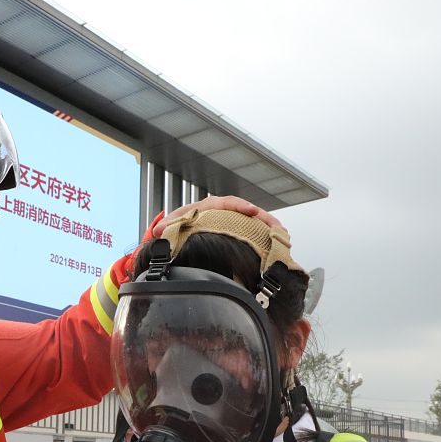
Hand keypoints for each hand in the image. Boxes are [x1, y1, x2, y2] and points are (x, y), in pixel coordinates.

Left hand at [152, 195, 282, 235]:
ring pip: (250, 218)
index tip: (252, 211)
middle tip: (277, 226)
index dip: (239, 206)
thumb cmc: (171, 229)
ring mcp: (227, 218)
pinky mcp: (232, 227)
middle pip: (243, 209)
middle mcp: (218, 210)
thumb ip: (165, 228)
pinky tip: (276, 239)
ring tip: (282, 233)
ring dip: (267, 224)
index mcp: (204, 208)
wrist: (173, 234)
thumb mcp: (167, 229)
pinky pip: (250, 227)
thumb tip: (158, 230)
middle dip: (262, 216)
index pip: (224, 203)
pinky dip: (263, 232)